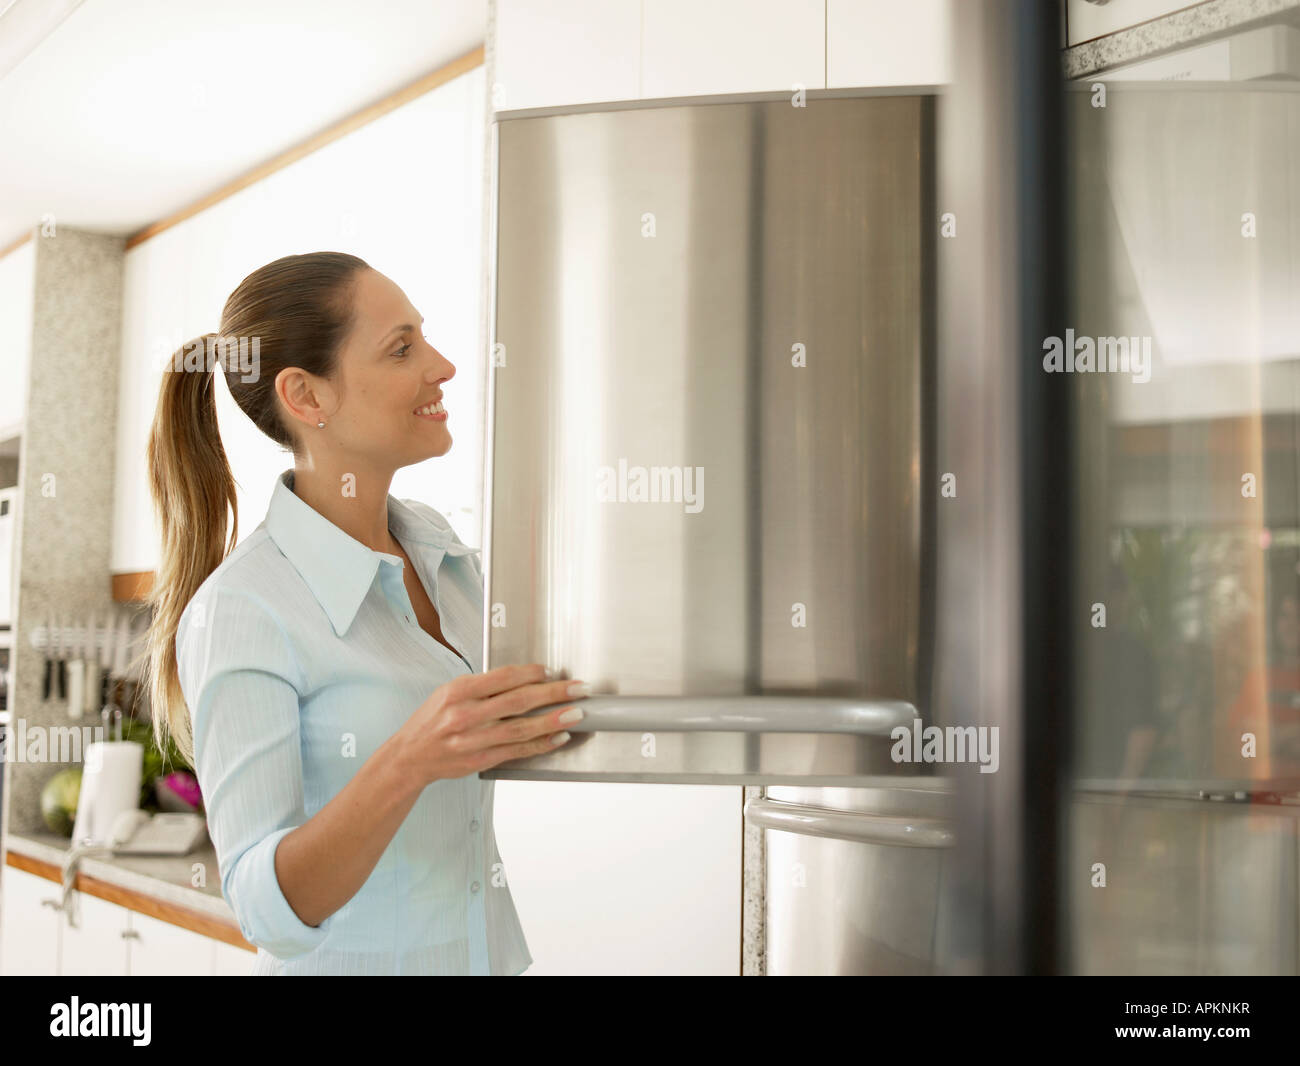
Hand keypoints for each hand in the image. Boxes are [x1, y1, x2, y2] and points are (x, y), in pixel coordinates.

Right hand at [397, 663, 587, 784]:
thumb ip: (482, 686)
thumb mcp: (449, 692)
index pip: (502, 677)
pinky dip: (540, 744)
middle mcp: (465, 715)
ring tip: (576, 714)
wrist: (410, 757)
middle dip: (554, 693)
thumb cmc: (432, 720)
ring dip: (553, 720)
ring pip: (521, 729)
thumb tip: (523, 678)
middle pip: (518, 701)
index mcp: (458, 692)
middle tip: (578, 689)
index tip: (550, 671)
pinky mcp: (480, 761)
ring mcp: (473, 740)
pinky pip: (516, 751)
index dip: (530, 673)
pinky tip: (558, 737)